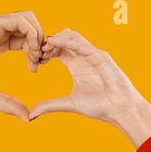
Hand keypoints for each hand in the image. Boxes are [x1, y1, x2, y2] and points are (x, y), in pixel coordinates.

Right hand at [0, 11, 47, 120]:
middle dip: (40, 43)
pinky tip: (29, 52)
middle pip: (30, 26)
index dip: (34, 52)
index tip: (35, 69)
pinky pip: (21, 20)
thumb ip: (7, 104)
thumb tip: (27, 118)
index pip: (24, 39)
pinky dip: (31, 34)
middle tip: (40, 63)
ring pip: (28, 18)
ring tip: (35, 57)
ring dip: (38, 36)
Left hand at [28, 28, 143, 124]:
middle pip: (63, 39)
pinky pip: (81, 42)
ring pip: (71, 36)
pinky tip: (54, 43)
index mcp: (75, 66)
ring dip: (56, 38)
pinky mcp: (99, 55)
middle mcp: (83, 57)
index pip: (58, 50)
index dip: (45, 51)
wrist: (119, 108)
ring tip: (44, 46)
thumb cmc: (99, 107)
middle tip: (37, 52)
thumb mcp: (69, 104)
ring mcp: (91, 54)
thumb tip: (30, 115)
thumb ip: (50, 106)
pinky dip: (66, 40)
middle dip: (48, 42)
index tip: (35, 59)